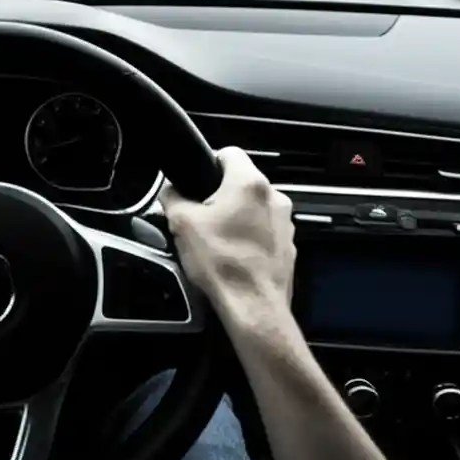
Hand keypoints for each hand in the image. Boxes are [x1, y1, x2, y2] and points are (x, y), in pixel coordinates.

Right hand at [160, 147, 295, 330]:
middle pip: (242, 181)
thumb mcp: (182, 224)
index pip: (229, 152)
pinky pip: (264, 230)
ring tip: (215, 239)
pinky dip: (249, 236)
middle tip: (199, 216)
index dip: (208, 162)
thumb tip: (171, 190)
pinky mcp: (288, 245)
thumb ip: (172, 197)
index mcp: (249, 183)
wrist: (253, 307)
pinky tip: (233, 255)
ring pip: (254, 207)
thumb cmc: (221, 263)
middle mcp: (274, 197)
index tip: (196, 181)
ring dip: (236, 216)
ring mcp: (285, 222)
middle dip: (220, 194)